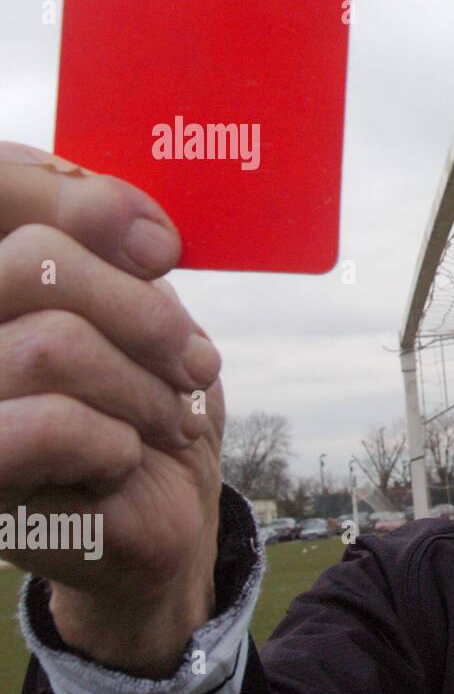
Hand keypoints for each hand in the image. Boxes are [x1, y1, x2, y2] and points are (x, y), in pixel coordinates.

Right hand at [0, 142, 223, 676]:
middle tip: (195, 362)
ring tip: (173, 419)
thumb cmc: (147, 396)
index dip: (82, 203)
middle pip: (32, 262)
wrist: (160, 510)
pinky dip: (117, 441)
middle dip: (143, 313)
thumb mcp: (142, 307)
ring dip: (145, 387)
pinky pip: (53, 426)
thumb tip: (141, 232)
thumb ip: (113, 248)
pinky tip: (121, 461)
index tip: (162, 250)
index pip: (4, 183)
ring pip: (51, 345)